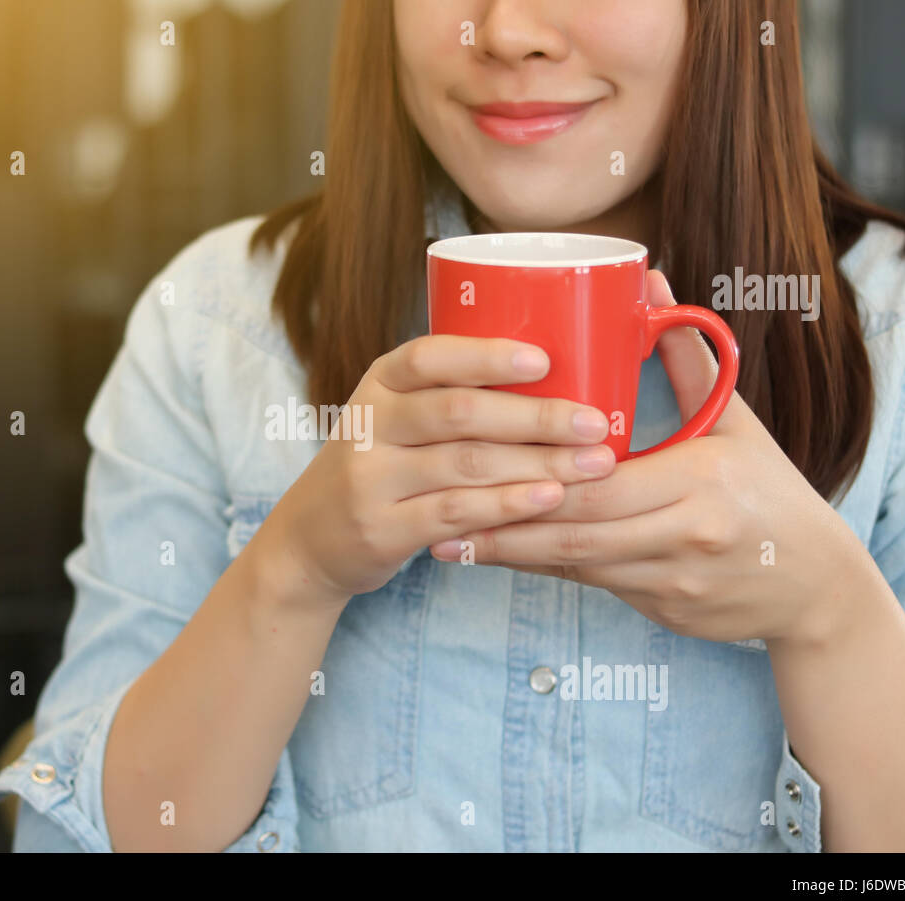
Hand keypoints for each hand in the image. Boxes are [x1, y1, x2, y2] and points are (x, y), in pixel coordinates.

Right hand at [258, 334, 619, 602]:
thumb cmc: (379, 469)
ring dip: (537, 464)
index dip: (487, 356)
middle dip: (536, 417)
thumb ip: (450, 397)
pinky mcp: (381, 529)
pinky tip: (549, 500)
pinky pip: (454, 513)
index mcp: (379, 384)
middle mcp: (369, 425)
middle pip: (459, 412)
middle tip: (596, 423)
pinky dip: (507, 506)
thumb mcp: (394, 419)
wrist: (308, 541)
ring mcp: (370, 479)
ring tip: (594, 466)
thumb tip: (561, 375)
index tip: (545, 360)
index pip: (429, 357)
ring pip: (464, 464)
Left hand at [428, 271, 872, 644]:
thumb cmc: (770, 489)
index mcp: (702, 477)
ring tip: (448, 540)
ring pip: (575, 563)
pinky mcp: (665, 608)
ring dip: (510, 552)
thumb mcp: (734, 422)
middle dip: (504, 520)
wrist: (817, 583)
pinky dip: (542, 569)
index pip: (600, 478)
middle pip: (577, 526)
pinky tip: (496, 558)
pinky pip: (591, 585)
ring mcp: (675, 577)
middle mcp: (688, 530)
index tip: (477, 458)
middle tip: (439, 509)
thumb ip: (683, 358)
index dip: (535, 473)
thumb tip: (647, 283)